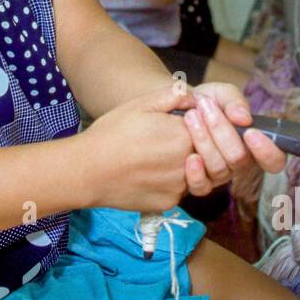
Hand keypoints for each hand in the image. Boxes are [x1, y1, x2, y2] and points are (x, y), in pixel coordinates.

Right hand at [77, 81, 281, 211]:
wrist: (87, 171)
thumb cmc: (111, 133)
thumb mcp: (141, 104)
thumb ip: (175, 96)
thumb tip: (198, 98)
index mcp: (184, 136)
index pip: (212, 129)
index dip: (203, 122)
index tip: (190, 119)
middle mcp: (188, 164)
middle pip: (209, 153)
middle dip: (201, 143)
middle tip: (174, 138)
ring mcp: (179, 187)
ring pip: (197, 174)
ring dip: (189, 163)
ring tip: (162, 153)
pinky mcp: (168, 203)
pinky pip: (179, 190)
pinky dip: (172, 180)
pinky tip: (151, 170)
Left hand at [178, 82, 285, 195]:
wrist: (176, 108)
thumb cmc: (205, 103)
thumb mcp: (223, 94)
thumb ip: (235, 102)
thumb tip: (243, 119)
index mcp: (253, 144)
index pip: (274, 160)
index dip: (268, 152)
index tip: (250, 132)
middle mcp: (239, 163)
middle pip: (239, 159)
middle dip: (221, 130)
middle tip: (205, 106)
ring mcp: (220, 174)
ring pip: (219, 169)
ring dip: (204, 140)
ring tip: (190, 115)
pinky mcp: (199, 181)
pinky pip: (201, 188)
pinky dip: (196, 173)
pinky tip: (190, 157)